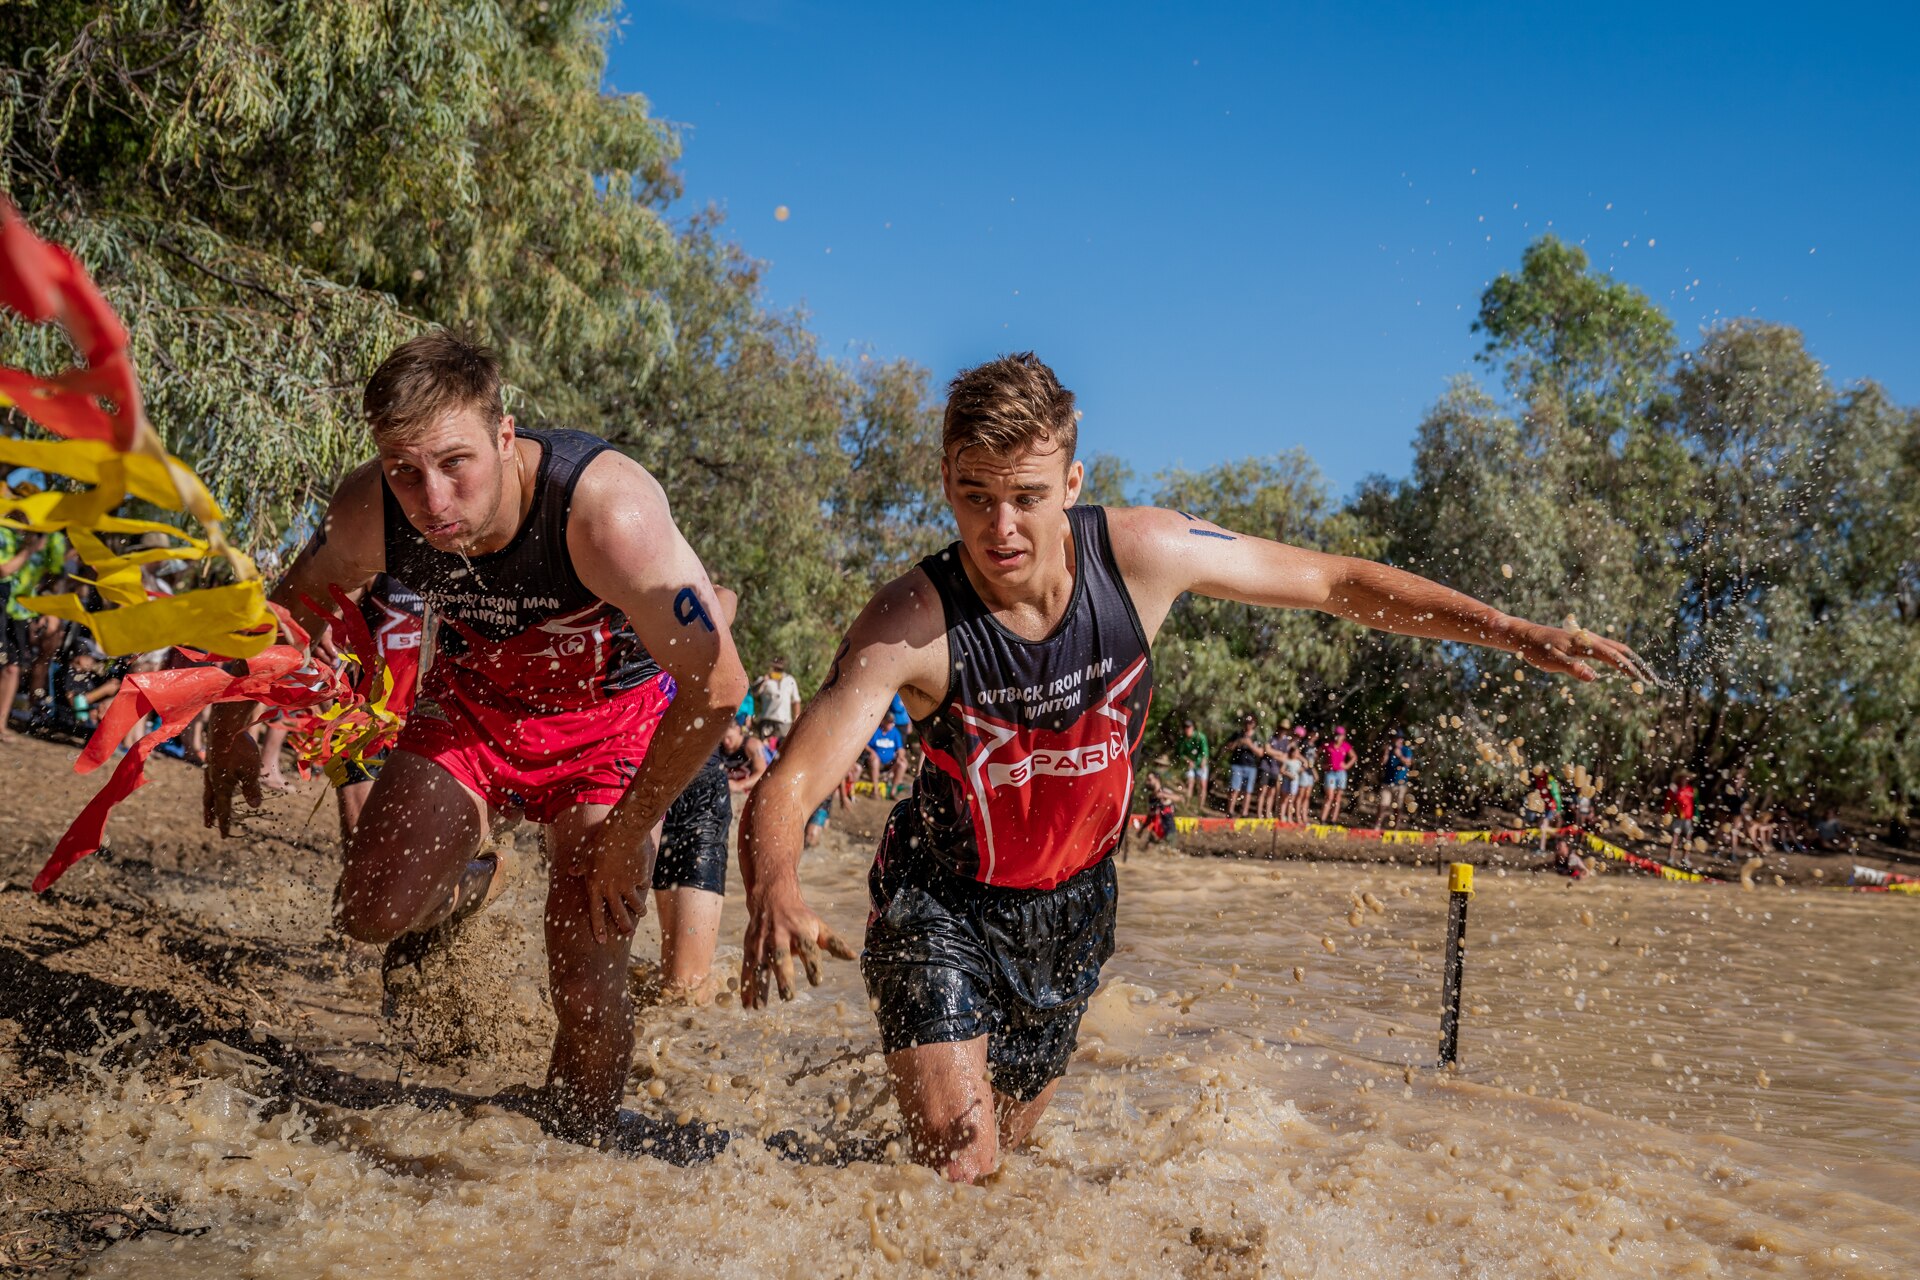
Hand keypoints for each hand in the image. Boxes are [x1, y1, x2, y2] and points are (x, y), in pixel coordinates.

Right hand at [202, 716, 262, 834]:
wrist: (225, 726)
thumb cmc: (240, 749)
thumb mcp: (250, 771)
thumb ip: (252, 789)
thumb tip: (254, 806)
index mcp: (221, 786)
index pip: (223, 810)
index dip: (225, 823)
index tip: (224, 836)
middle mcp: (213, 780)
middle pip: (211, 802)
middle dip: (211, 814)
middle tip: (208, 826)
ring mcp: (211, 769)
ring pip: (209, 790)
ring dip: (209, 801)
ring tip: (209, 808)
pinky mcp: (213, 760)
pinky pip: (211, 779)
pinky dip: (212, 787)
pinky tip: (216, 783)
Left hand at [581, 825, 658, 943]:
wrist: (623, 833)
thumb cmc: (601, 843)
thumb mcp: (586, 855)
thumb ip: (579, 867)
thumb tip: (571, 871)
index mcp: (595, 887)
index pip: (596, 913)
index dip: (598, 928)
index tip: (601, 941)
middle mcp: (611, 890)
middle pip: (619, 915)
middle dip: (624, 926)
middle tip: (628, 933)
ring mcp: (627, 885)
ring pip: (635, 905)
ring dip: (639, 911)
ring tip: (640, 914)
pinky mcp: (640, 878)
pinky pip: (643, 886)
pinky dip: (643, 887)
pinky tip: (644, 885)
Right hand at [740, 879, 854, 1007]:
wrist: (772, 898)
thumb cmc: (800, 918)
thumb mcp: (818, 926)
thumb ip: (834, 943)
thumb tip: (853, 957)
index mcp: (800, 931)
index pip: (808, 949)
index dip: (812, 964)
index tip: (817, 981)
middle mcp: (779, 937)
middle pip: (781, 957)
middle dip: (783, 977)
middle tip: (788, 997)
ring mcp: (762, 943)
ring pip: (760, 966)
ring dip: (760, 986)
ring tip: (761, 1007)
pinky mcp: (749, 948)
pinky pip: (747, 969)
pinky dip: (746, 987)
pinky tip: (747, 1005)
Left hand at [1511, 619, 1658, 685]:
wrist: (1526, 636)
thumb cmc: (1537, 650)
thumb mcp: (1551, 662)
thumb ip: (1572, 668)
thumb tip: (1593, 677)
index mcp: (1585, 643)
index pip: (1613, 657)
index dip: (1629, 668)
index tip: (1642, 680)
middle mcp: (1590, 638)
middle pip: (1621, 650)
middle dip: (1638, 664)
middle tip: (1652, 679)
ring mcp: (1589, 638)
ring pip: (1617, 648)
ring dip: (1632, 660)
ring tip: (1644, 674)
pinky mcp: (1585, 641)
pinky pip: (1609, 648)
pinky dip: (1622, 656)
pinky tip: (1624, 666)